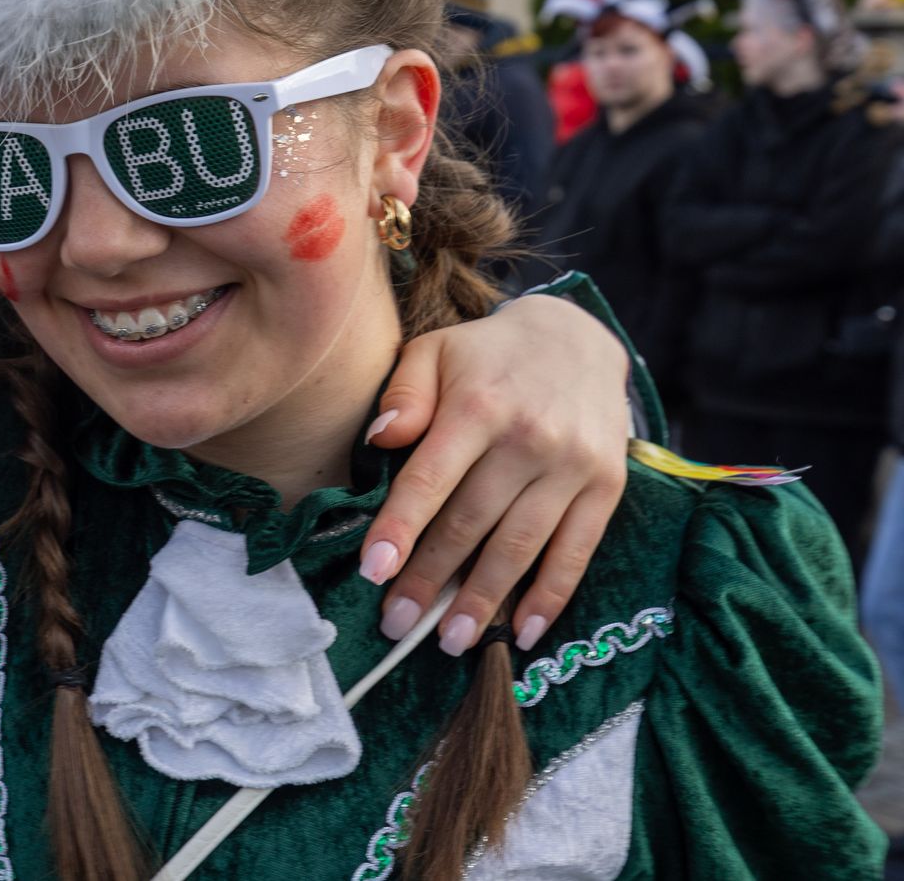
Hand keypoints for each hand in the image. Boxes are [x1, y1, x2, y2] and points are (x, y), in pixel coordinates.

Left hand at [359, 294, 629, 655]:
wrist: (577, 339)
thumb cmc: (485, 354)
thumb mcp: (435, 351)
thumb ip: (404, 393)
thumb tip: (381, 439)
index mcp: (478, 406)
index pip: (431, 478)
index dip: (401, 529)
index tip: (373, 573)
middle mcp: (529, 438)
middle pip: (471, 522)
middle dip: (430, 579)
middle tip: (397, 624)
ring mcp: (573, 466)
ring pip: (521, 546)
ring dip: (484, 599)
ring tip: (451, 641)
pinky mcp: (606, 486)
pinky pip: (576, 551)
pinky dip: (549, 596)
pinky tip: (520, 631)